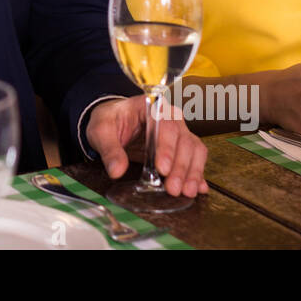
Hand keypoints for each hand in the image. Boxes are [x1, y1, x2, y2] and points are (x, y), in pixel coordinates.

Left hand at [86, 97, 208, 196]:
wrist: (114, 119)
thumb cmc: (110, 120)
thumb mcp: (101, 131)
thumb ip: (109, 149)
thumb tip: (116, 171)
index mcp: (152, 108)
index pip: (166, 125)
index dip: (167, 148)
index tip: (163, 168)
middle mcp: (171, 118)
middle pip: (184, 140)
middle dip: (180, 167)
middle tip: (173, 188)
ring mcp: (179, 132)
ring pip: (194, 150)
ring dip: (192, 172)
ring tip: (186, 192)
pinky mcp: (182, 147)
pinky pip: (196, 158)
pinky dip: (198, 173)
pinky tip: (199, 187)